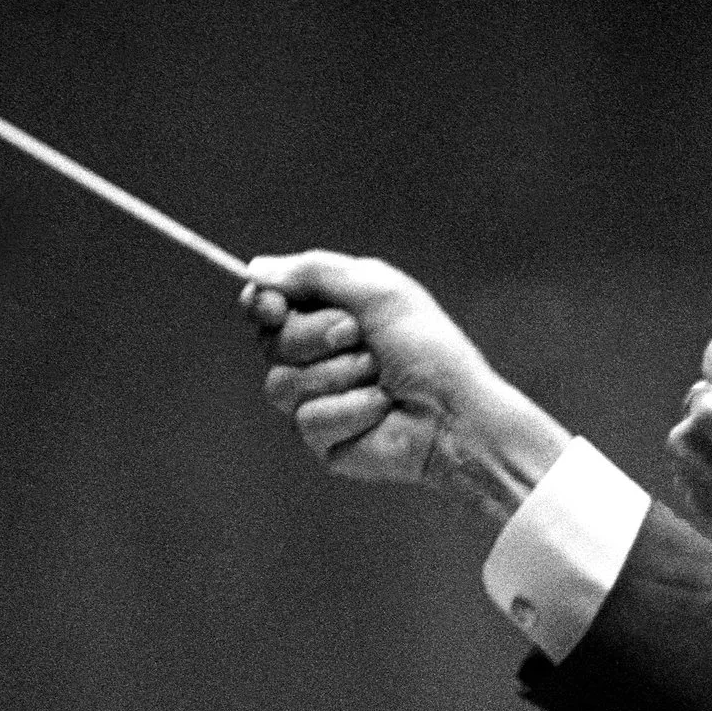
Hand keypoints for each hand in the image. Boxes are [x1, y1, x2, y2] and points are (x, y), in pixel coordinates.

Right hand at [243, 251, 566, 522]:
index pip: (266, 306)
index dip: (261, 303)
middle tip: (360, 337)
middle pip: (269, 342)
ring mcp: (316, 400)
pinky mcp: (324, 441)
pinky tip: (381, 411)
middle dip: (314, 336)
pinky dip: (351, 410)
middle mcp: (315, 358)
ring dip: (338, 375)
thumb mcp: (377, 289)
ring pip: (281, 385)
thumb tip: (255, 269)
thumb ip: (315, 272)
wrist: (457, 410)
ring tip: (379, 378)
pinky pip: (309, 420)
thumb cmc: (428, 348)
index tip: (273, 304)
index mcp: (326, 315)